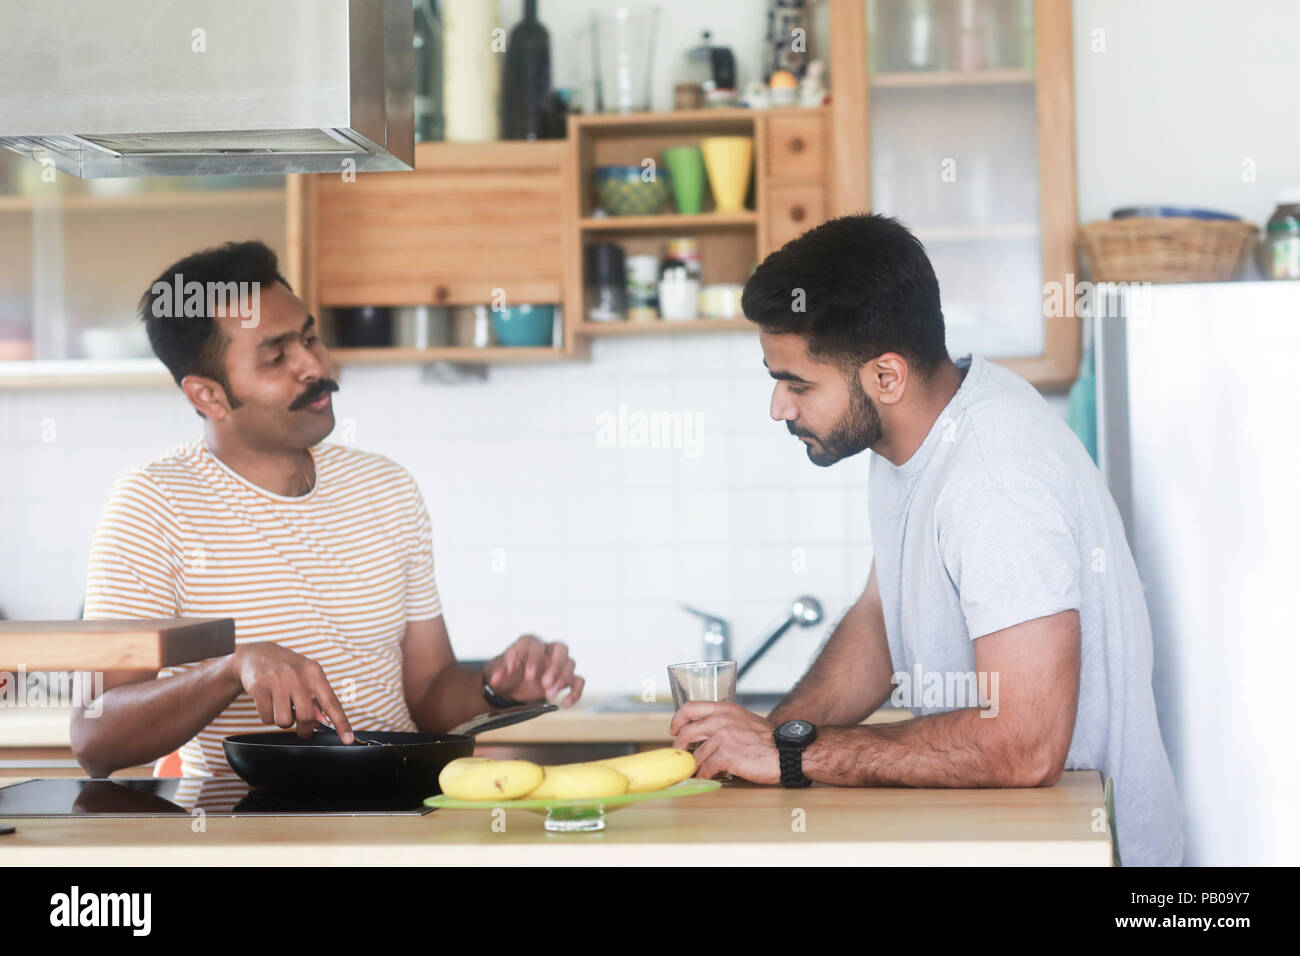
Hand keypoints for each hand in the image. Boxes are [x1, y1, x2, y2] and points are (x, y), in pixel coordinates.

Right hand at [231, 642, 353, 742]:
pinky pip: (266, 718)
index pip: (331, 703)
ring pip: (284, 721)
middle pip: (306, 717)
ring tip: (282, 706)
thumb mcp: (307, 677)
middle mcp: (297, 675)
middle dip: (305, 729)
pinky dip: (268, 716)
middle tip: (303, 728)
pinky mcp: (259, 687)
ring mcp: (277, 680)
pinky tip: (269, 702)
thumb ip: (317, 698)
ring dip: (283, 721)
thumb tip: (324, 722)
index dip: (341, 723)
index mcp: (314, 672)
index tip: (348, 740)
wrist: (257, 653)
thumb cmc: (288, 669)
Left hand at [484, 635, 583, 707]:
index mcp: (531, 644)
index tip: (528, 675)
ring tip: (548, 695)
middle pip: (561, 649)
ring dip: (562, 680)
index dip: (534, 659)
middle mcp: (547, 650)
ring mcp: (557, 664)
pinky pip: (578, 681)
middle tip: (545, 683)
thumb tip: (496, 679)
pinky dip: (575, 692)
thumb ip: (499, 672)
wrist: (512, 682)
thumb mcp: (500, 671)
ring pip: (570, 664)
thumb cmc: (508, 672)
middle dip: (555, 666)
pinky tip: (565, 703)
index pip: (537, 645)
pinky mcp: (564, 678)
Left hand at [670, 702, 780, 783]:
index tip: (674, 730)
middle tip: (680, 755)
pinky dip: (704, 776)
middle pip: (687, 732)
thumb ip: (724, 723)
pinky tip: (707, 778)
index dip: (678, 719)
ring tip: (697, 771)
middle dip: (680, 747)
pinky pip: (706, 768)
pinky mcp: (726, 755)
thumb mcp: (744, 720)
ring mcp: (723, 737)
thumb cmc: (769, 740)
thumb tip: (705, 735)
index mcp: (725, 709)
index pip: (690, 707)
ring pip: (697, 755)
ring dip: (696, 766)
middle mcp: (721, 720)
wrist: (787, 751)